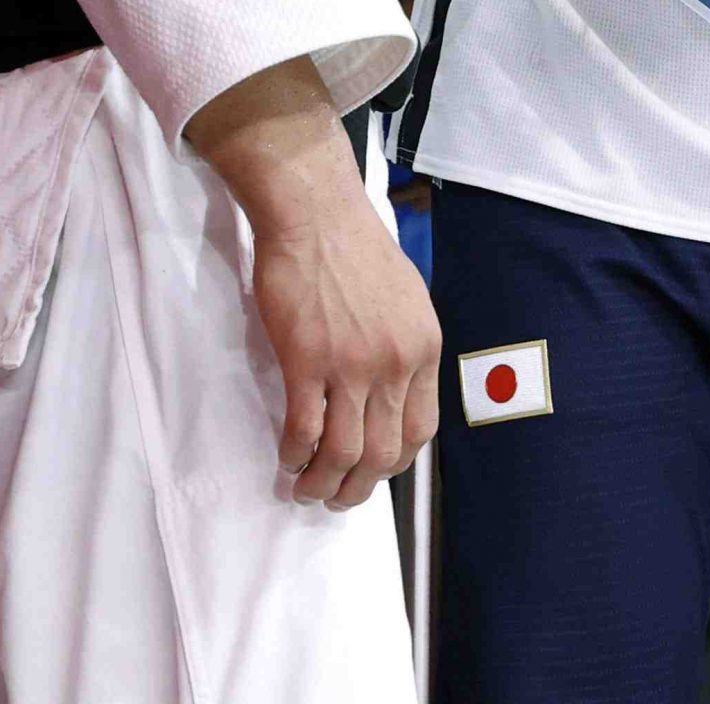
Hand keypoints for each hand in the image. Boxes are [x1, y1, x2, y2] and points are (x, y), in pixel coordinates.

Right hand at [253, 169, 441, 509]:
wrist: (315, 212)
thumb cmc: (355, 249)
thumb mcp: (406, 299)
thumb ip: (404, 348)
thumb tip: (393, 396)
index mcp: (423, 347)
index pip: (420, 431)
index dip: (394, 463)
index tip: (372, 471)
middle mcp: (394, 362)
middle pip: (382, 454)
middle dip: (357, 488)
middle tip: (335, 496)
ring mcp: (351, 364)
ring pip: (343, 454)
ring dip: (321, 484)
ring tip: (305, 489)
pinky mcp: (306, 360)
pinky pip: (303, 431)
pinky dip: (294, 456)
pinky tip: (286, 458)